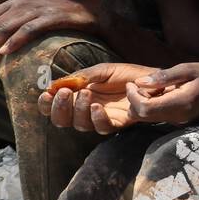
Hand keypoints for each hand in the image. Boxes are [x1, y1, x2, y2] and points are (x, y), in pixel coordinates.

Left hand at [0, 0, 99, 54]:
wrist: (92, 15)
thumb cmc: (61, 19)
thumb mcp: (35, 17)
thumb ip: (17, 24)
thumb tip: (0, 43)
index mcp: (15, 3)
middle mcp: (22, 3)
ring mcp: (37, 9)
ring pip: (6, 26)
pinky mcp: (51, 17)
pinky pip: (28, 29)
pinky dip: (14, 41)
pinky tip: (5, 52)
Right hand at [38, 62, 159, 133]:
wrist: (152, 80)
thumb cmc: (126, 75)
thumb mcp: (101, 71)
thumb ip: (80, 78)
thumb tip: (54, 86)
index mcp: (77, 96)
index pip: (54, 106)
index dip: (46, 104)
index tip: (46, 93)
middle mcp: (85, 110)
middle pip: (62, 120)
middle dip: (60, 108)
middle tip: (65, 93)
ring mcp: (101, 118)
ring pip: (80, 125)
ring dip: (79, 110)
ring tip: (86, 94)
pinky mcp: (117, 123)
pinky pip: (103, 128)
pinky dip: (97, 119)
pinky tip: (97, 107)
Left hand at [124, 63, 198, 125]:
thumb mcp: (189, 69)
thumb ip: (164, 76)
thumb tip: (140, 82)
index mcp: (180, 102)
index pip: (145, 108)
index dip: (133, 97)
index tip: (133, 83)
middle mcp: (177, 116)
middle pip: (142, 116)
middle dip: (134, 101)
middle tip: (139, 85)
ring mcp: (177, 120)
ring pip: (146, 118)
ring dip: (141, 103)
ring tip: (150, 88)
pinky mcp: (176, 120)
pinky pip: (154, 116)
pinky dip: (149, 106)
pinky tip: (158, 94)